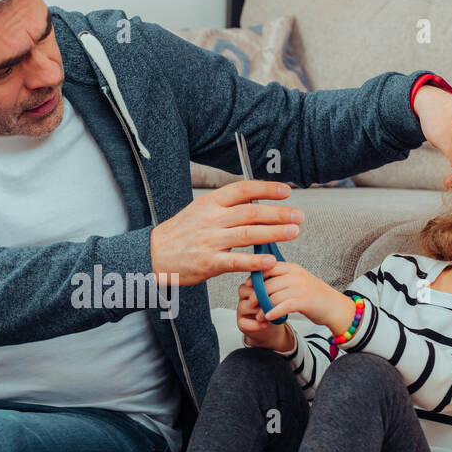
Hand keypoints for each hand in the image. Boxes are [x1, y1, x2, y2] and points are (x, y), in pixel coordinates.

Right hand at [150, 180, 302, 286]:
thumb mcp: (198, 211)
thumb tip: (253, 200)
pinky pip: (237, 260)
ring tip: (293, 232)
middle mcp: (211, 219)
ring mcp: (210, 241)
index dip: (266, 189)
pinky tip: (271, 260)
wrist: (153, 255)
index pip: (243, 190)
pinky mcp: (209, 263)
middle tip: (298, 215)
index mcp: (210, 203)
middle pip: (251, 212)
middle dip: (278, 213)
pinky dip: (256, 260)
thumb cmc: (179, 234)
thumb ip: (224, 207)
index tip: (286, 191)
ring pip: (248, 234)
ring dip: (274, 233)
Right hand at [236, 277, 293, 351]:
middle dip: (261, 297)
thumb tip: (280, 270)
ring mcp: (241, 310)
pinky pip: (244, 323)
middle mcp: (244, 296)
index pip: (252, 279)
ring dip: (259, 310)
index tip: (276, 287)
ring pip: (244, 306)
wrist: (274, 323)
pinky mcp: (241, 323)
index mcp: (252, 286)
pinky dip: (256, 324)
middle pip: (245, 291)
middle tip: (274, 302)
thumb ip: (277, 281)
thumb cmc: (277, 305)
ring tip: (271, 314)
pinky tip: (265, 324)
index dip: (263, 283)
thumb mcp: (279, 291)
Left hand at [256, 261, 354, 335]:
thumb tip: (258, 281)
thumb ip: (281, 279)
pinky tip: (267, 318)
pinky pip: (283, 306)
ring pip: (273, 296)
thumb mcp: (297, 281)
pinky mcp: (304, 301)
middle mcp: (296, 275)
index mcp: (293, 268)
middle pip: (268, 283)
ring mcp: (301, 287)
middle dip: (256, 295)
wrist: (335, 306)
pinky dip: (273, 312)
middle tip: (249, 304)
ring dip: (263, 307)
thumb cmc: (314, 296)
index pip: (269, 267)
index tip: (248, 286)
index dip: (256, 277)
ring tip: (258, 315)